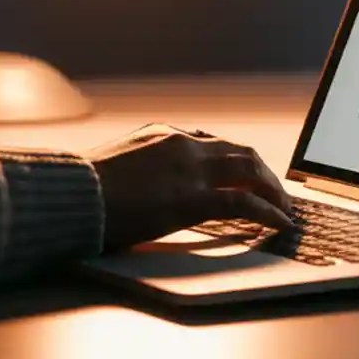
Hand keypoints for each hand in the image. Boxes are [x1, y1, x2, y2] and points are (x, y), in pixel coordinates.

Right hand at [89, 125, 293, 250]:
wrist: (73, 195)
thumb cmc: (82, 188)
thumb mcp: (114, 164)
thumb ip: (138, 167)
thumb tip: (141, 183)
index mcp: (162, 134)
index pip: (211, 142)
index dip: (233, 162)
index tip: (244, 177)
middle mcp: (182, 144)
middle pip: (240, 152)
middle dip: (263, 173)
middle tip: (275, 193)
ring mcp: (191, 170)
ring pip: (251, 172)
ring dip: (274, 191)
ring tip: (285, 210)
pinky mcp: (194, 200)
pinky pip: (246, 203)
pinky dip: (269, 213)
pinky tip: (280, 224)